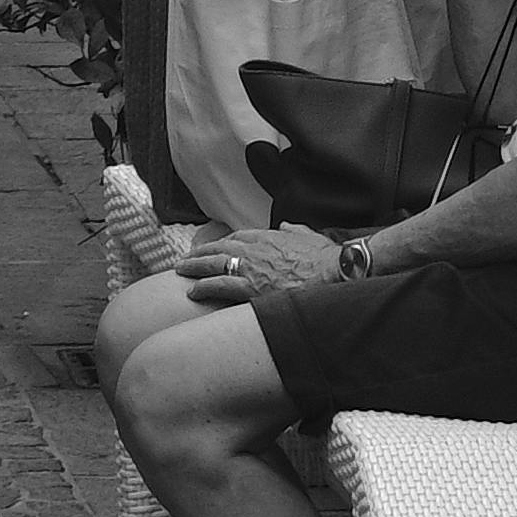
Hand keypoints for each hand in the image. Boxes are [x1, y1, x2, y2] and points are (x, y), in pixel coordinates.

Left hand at [184, 220, 348, 296]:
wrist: (334, 272)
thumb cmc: (325, 257)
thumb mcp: (309, 236)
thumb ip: (293, 230)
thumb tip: (286, 225)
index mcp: (267, 236)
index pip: (237, 238)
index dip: (222, 244)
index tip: (213, 248)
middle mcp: (254, 249)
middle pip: (219, 248)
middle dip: (200, 253)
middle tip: (186, 259)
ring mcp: (251, 267)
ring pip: (213, 264)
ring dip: (195, 267)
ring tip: (182, 271)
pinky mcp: (251, 287)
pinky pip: (220, 285)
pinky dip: (203, 286)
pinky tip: (192, 291)